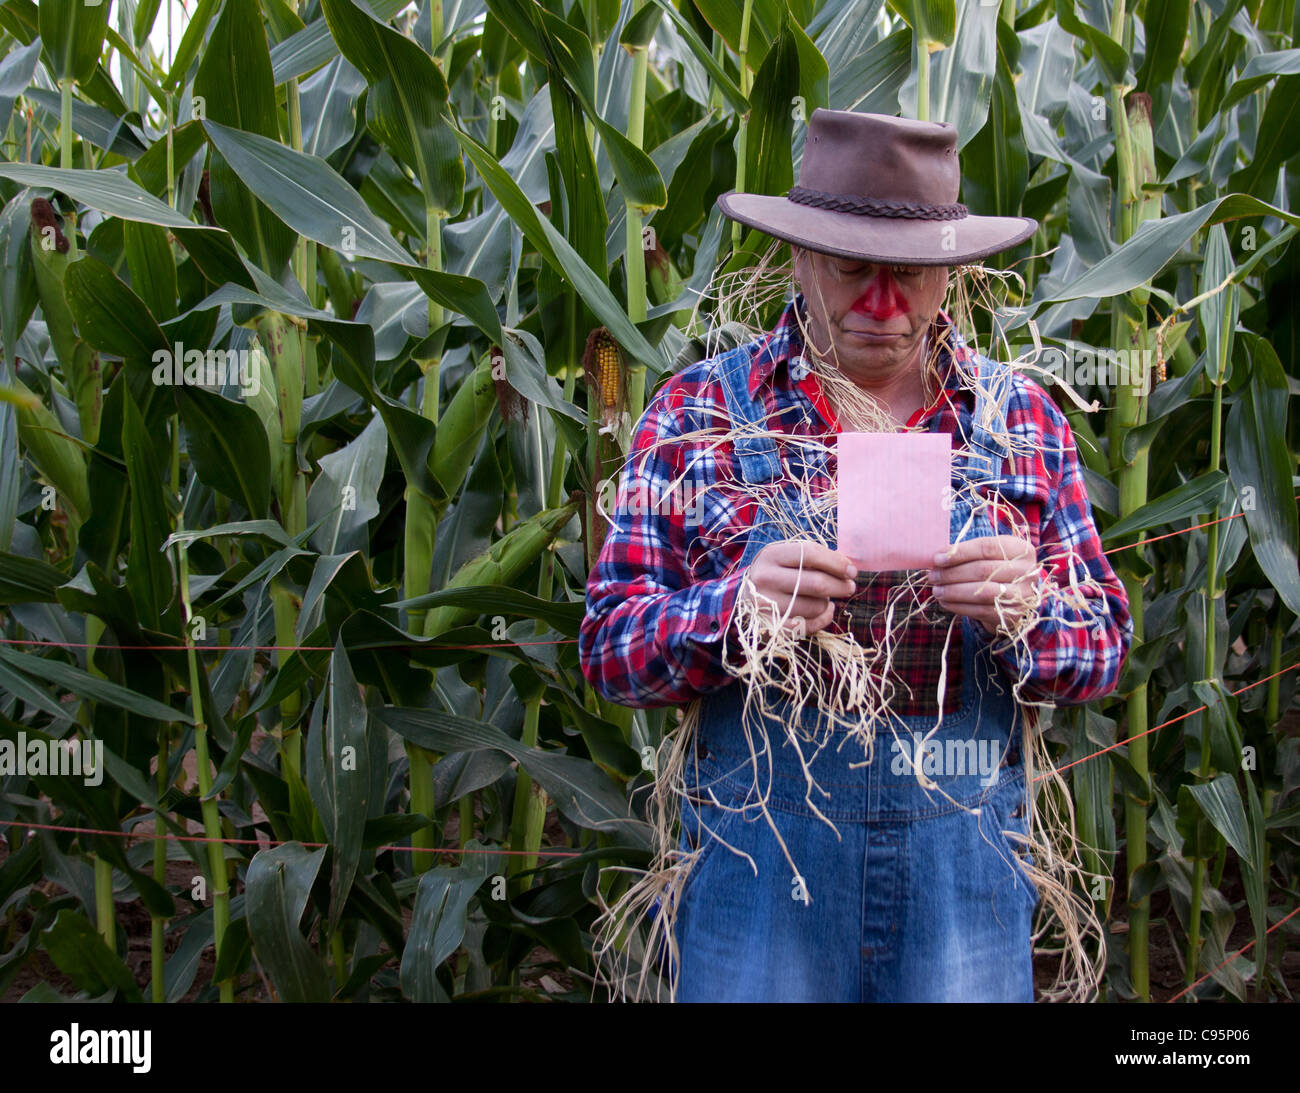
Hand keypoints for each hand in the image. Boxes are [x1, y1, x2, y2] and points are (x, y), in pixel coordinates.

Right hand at [740, 540, 857, 636]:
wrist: (743, 594)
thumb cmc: (776, 572)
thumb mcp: (788, 557)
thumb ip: (815, 558)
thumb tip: (848, 568)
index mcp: (772, 555)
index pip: (810, 554)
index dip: (836, 562)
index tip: (852, 570)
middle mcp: (765, 577)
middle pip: (816, 583)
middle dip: (840, 586)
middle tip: (849, 587)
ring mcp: (765, 604)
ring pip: (814, 607)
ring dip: (826, 603)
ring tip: (823, 599)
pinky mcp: (769, 625)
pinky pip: (807, 627)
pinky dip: (821, 620)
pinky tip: (823, 612)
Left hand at [927, 535, 1040, 633]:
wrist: (1016, 597)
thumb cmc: (996, 568)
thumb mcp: (990, 554)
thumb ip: (967, 552)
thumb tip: (936, 558)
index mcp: (1021, 549)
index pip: (987, 547)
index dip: (960, 552)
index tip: (937, 558)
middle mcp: (1027, 572)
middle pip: (983, 570)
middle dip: (952, 573)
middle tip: (932, 575)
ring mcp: (1022, 595)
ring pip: (982, 592)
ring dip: (953, 591)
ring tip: (936, 590)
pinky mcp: (1013, 615)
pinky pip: (980, 610)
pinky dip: (958, 606)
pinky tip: (945, 602)